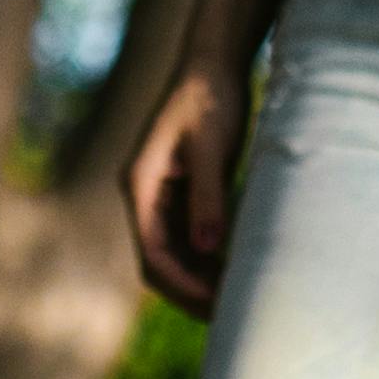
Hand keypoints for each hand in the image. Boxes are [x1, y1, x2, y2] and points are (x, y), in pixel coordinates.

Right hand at [115, 65, 252, 314]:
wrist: (213, 64)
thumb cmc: (211, 99)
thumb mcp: (211, 148)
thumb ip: (208, 197)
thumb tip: (208, 250)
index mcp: (140, 184)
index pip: (154, 251)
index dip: (183, 283)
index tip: (216, 304)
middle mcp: (144, 194)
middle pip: (159, 261)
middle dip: (190, 290)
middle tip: (229, 313)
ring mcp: (161, 195)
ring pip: (174, 254)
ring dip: (200, 278)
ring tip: (237, 298)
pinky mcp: (181, 192)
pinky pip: (189, 238)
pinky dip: (208, 259)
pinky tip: (237, 270)